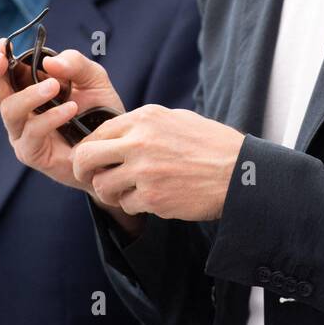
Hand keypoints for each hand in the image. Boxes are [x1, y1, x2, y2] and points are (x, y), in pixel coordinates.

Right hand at [0, 41, 122, 196]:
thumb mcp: (93, 78)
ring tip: (54, 87)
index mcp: (26, 87)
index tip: (3, 45)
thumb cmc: (99, 110)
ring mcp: (22, 132)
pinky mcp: (32, 153)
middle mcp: (19, 109)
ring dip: (30, 94)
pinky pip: (33, 132)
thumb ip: (75, 64)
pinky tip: (71, 109)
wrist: (113, 147)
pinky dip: (51, 118)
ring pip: (9, 110)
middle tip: (1, 61)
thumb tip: (48, 63)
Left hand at [71, 105, 245, 220]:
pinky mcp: (153, 198)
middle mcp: (140, 142)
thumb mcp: (176, 119)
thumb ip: (144, 125)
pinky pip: (126, 205)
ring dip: (112, 192)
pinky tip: (153, 199)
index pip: (97, 132)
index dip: (89, 148)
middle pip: (87, 157)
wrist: (239, 172)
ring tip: (130, 190)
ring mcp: (145, 171)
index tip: (92, 159)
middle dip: (84, 170)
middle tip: (92, 178)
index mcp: (145, 119)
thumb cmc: (211, 145)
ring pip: (102, 186)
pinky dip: (135, 205)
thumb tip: (115, 135)